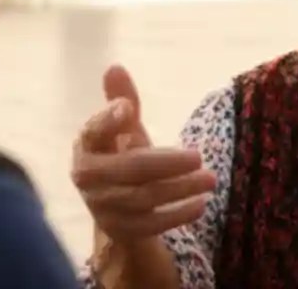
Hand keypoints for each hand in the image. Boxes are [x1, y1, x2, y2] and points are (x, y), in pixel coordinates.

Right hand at [71, 65, 215, 242]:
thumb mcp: (123, 128)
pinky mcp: (120, 229)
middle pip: (129, 168)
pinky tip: (201, 203)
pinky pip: (150, 224)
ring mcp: (102, 206)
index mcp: (87, 145)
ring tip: (210, 179)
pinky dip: (177, 215)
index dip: (108, 120)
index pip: (93, 130)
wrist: (114, 204)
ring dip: (179, 189)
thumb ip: (121, 100)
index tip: (130, 109)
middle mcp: (87, 177)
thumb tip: (115, 67)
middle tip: (199, 156)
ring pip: (143, 198)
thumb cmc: (120, 155)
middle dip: (167, 162)